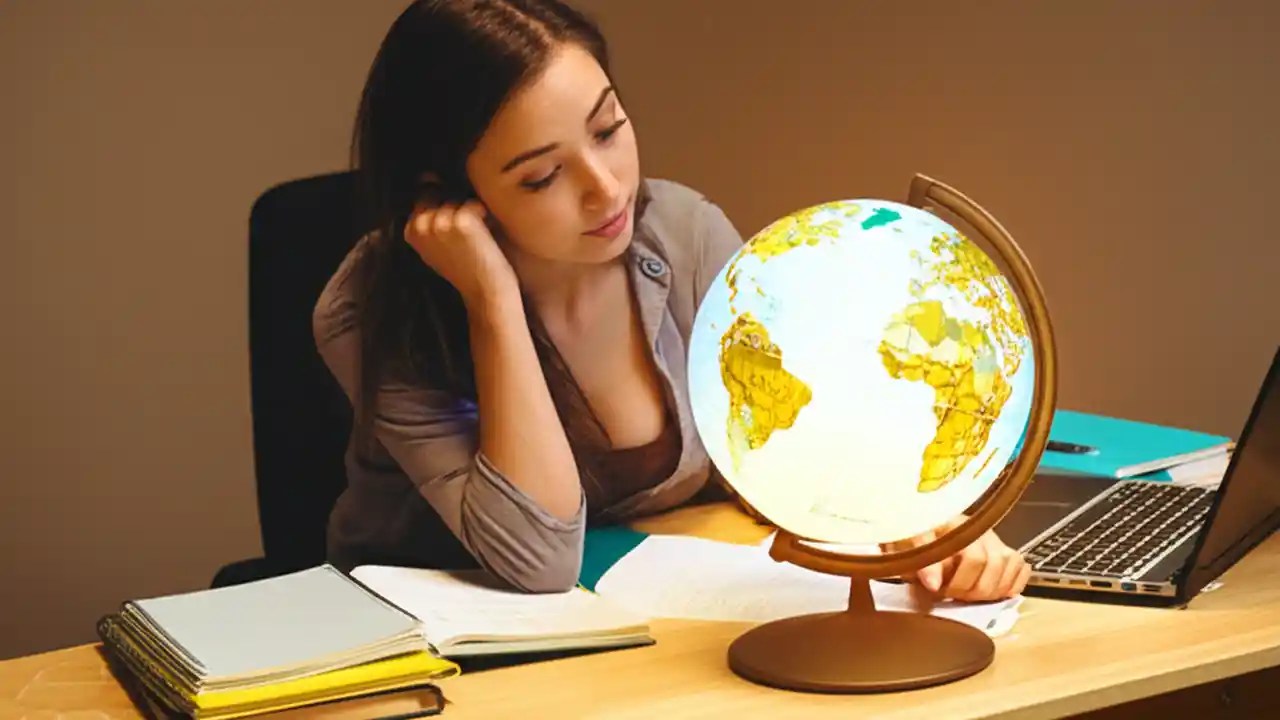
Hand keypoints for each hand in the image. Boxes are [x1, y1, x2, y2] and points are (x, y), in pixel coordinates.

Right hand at [404, 197, 516, 307]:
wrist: (485, 292)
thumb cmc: (464, 268)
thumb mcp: (435, 243)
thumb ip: (427, 213)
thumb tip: (426, 176)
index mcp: (410, 229)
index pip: (426, 195)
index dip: (445, 206)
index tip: (455, 231)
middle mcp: (420, 223)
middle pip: (443, 193)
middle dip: (457, 207)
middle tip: (466, 237)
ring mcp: (439, 221)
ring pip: (459, 198)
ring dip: (472, 212)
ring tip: (475, 238)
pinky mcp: (461, 220)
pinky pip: (475, 204)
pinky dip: (484, 216)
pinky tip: (483, 236)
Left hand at [883, 516, 1030, 601]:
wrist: (919, 539)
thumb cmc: (912, 545)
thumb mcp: (907, 550)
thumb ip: (921, 563)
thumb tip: (933, 583)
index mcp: (954, 524)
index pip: (972, 555)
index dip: (957, 580)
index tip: (938, 590)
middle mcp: (979, 529)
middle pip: (993, 563)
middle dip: (971, 588)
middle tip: (951, 595)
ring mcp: (995, 540)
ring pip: (1010, 565)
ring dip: (990, 589)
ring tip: (969, 595)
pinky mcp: (1005, 551)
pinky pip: (1021, 567)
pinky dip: (1011, 584)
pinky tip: (993, 591)